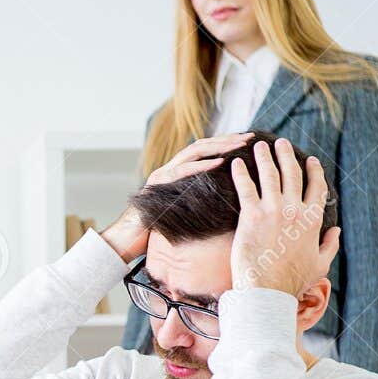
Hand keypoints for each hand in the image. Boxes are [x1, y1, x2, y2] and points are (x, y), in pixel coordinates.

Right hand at [99, 132, 254, 262]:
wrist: (126, 240)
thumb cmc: (157, 231)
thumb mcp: (185, 213)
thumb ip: (199, 202)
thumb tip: (227, 203)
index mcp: (178, 174)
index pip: (205, 151)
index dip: (226, 144)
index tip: (248, 142)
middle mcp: (170, 168)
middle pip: (202, 146)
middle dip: (227, 140)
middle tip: (250, 137)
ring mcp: (162, 174)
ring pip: (193, 152)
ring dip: (218, 147)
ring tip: (238, 145)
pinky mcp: (156, 184)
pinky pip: (181, 171)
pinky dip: (201, 165)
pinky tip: (219, 163)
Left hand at [229, 137, 340, 295]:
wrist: (267, 291)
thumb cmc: (292, 282)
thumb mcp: (319, 264)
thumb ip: (330, 245)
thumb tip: (337, 230)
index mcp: (312, 221)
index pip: (317, 188)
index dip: (314, 171)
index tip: (311, 160)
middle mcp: (295, 210)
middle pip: (293, 174)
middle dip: (287, 155)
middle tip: (281, 143)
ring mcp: (273, 210)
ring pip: (270, 175)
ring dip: (264, 156)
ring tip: (259, 145)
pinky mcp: (251, 215)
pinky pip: (245, 187)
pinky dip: (240, 172)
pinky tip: (235, 162)